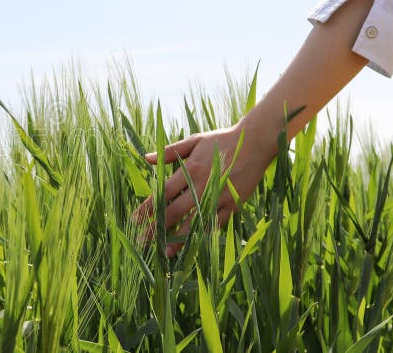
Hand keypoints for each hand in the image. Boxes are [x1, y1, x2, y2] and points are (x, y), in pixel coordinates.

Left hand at [130, 124, 275, 257]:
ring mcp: (219, 198)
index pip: (163, 193)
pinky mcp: (233, 205)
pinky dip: (202, 236)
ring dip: (178, 239)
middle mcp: (203, 186)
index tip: (135, 219)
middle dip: (157, 227)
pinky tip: (191, 246)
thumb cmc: (222, 140)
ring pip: (195, 223)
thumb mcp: (194, 141)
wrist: (256, 142)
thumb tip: (146, 158)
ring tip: (164, 252)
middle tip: (142, 240)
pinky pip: (215, 225)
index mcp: (191, 169)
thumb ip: (169, 152)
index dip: (148, 208)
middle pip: (175, 212)